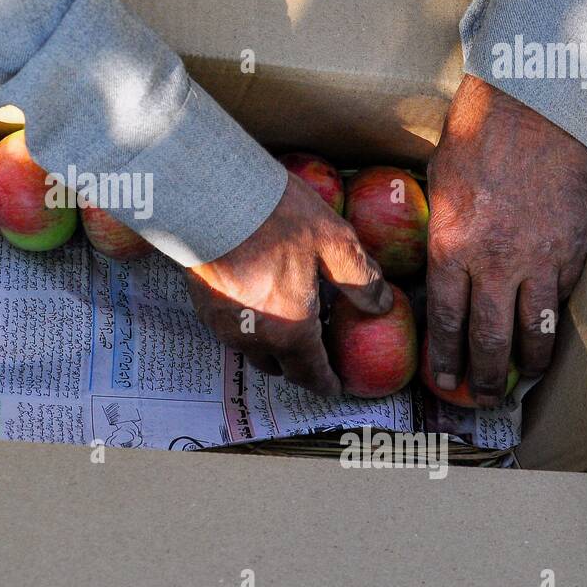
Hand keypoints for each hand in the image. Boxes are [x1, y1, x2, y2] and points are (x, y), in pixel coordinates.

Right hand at [185, 171, 394, 393]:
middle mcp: (256, 338)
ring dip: (272, 344)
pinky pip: (233, 330)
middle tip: (315, 346)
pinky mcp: (204, 308)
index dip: (326, 384)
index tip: (335, 387)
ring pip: (253, 350)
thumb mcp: (333, 242)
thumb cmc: (277, 219)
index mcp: (291, 329)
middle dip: (299, 363)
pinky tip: (257, 298)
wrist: (211, 199)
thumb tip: (382, 304)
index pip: (311, 375)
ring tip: (285, 319)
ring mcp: (225, 326)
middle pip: (280, 366)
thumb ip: (360, 278)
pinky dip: (249, 325)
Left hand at [426, 74, 586, 404]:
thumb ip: (439, 241)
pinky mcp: (571, 251)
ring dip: (525, 364)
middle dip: (482, 376)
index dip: (444, 359)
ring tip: (517, 382)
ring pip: (533, 331)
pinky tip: (544, 340)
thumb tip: (436, 279)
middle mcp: (493, 263)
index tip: (443, 382)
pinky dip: (552, 327)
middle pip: (488, 338)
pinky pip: (559, 302)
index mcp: (451, 248)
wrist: (531, 116)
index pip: (446, 322)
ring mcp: (537, 260)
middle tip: (478, 399)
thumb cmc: (474, 146)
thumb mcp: (438, 195)